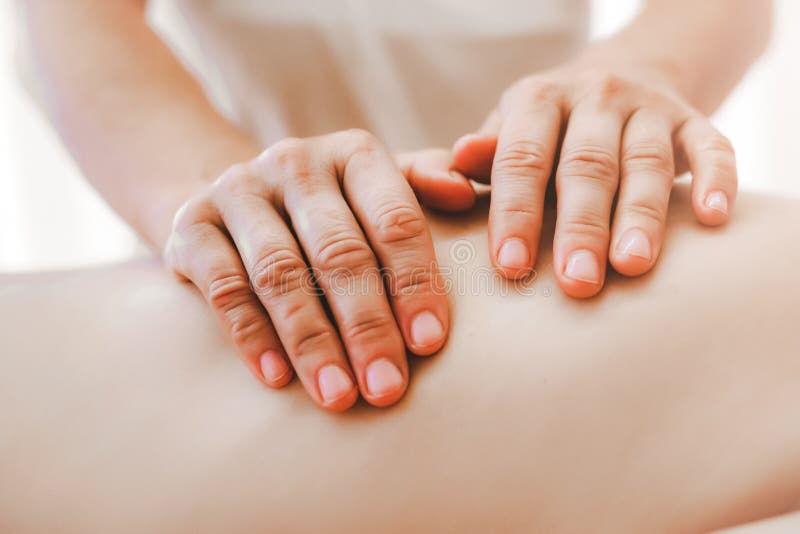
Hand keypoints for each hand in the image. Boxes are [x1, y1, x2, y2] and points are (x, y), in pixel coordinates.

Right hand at [164, 129, 448, 410]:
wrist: (239, 199)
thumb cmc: (334, 207)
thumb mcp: (380, 187)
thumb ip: (426, 185)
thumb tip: (465, 193)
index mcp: (354, 154)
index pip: (394, 220)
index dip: (414, 284)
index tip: (430, 344)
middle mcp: (295, 163)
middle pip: (338, 251)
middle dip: (367, 326)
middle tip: (387, 388)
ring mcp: (239, 191)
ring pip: (280, 273)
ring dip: (312, 341)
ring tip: (339, 396)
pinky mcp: (191, 224)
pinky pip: (224, 286)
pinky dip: (251, 335)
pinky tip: (278, 378)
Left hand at [420, 63, 737, 297]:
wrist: (620, 73)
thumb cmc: (548, 128)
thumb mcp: (511, 130)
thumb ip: (485, 154)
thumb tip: (453, 166)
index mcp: (538, 101)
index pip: (522, 158)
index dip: (516, 212)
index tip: (509, 266)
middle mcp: (593, 97)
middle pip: (586, 164)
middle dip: (580, 225)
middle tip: (576, 282)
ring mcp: (647, 106)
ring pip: (646, 160)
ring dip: (641, 214)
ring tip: (633, 265)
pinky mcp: (693, 118)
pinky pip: (713, 145)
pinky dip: (717, 179)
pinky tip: (715, 218)